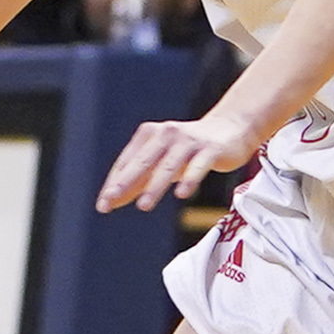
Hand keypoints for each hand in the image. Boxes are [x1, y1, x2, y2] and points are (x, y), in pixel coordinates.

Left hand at [98, 111, 259, 211]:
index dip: (114, 184)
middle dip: (125, 183)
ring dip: (155, 186)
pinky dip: (190, 179)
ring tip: (143, 206)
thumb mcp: (162, 162)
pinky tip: (182, 194)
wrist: (230, 128)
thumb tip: (112, 200)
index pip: (127, 162)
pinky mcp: (210, 149)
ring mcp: (188, 141)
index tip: (103, 205)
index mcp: (150, 135)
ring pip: (168, 165)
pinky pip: (198, 166)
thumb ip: (139, 179)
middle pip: (143, 162)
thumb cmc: (190, 149)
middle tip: (111, 201)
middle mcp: (166, 135)